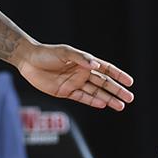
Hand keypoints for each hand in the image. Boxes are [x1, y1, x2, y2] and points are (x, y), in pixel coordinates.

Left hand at [15, 43, 134, 110]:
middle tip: (130, 98)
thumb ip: (80, 59)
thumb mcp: (65, 52)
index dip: (118, 75)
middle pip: (104, 83)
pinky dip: (93, 102)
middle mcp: (82, 73)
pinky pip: (82, 98)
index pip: (106, 69)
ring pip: (96, 93)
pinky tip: (103, 105)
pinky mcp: (65, 92)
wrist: (28, 61)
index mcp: (85, 62)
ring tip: (121, 105)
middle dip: (117, 90)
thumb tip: (96, 66)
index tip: (130, 82)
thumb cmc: (47, 53)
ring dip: (108, 99)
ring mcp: (74, 83)